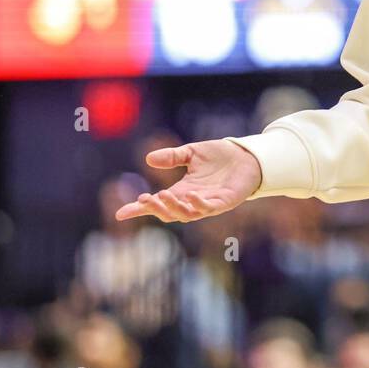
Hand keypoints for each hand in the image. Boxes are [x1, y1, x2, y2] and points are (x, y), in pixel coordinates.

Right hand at [114, 140, 262, 222]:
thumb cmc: (220, 156)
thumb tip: (149, 159)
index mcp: (182, 191)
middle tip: (145, 199)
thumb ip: (173, 157)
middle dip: (156, 208)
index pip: (157, 203)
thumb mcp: (192, 153)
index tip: (120, 213)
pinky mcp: (224, 202)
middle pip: (169, 213)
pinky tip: (190, 195)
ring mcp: (209, 203)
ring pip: (187, 214)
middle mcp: (193, 200)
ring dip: (174, 207)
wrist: (248, 155)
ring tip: (163, 195)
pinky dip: (198, 204)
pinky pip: (209, 208)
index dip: (139, 209)